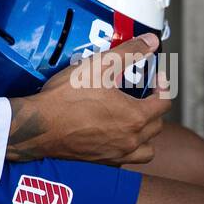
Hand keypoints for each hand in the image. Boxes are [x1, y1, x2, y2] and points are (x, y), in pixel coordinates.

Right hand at [4, 33, 170, 166]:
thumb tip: (152, 42)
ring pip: (146, 149)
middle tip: (144, 94)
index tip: (157, 77)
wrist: (40, 126)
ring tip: (135, 120)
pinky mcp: (101, 162)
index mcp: (135, 117)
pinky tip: (114, 135)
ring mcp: (117, 154)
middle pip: (157, 125)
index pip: (164, 103)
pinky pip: (126, 159)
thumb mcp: (100, 66)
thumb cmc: (68, 97)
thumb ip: (129, 52)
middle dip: (155, 107)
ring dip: (146, 134)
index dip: (163, 86)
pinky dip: (128, 148)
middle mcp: (131, 140)